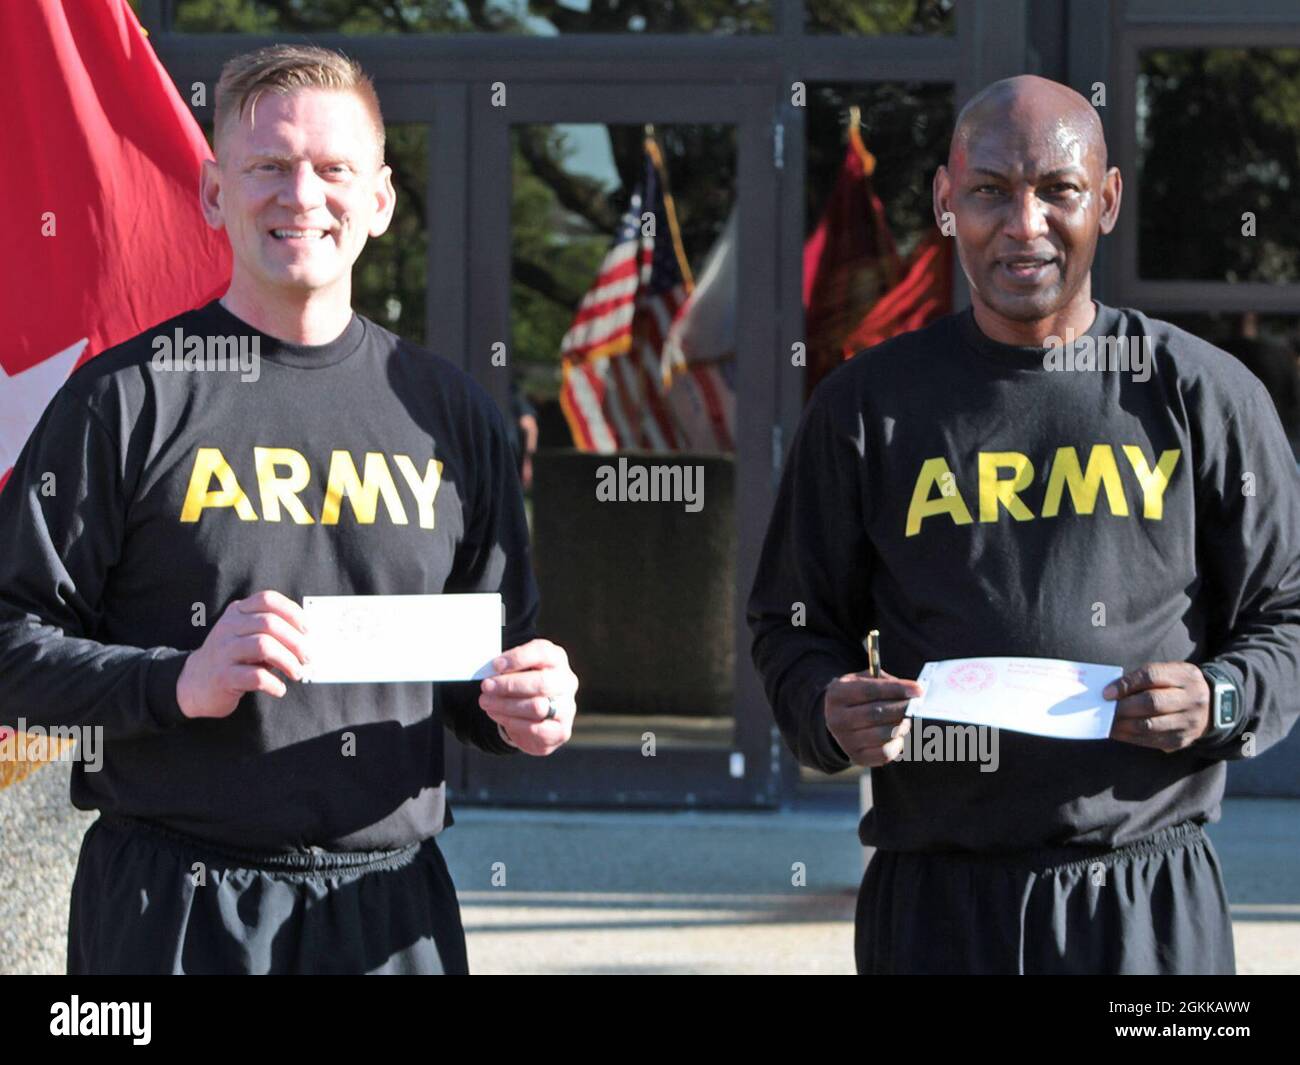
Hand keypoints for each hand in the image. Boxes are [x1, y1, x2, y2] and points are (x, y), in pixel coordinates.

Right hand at [176, 590, 309, 718]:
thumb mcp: (248, 636)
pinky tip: (279, 689)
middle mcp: (228, 627)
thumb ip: (272, 631)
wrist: (194, 683)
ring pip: (263, 646)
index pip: (267, 599)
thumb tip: (308, 638)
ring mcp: (223, 651)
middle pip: (269, 623)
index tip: (307, 630)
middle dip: (295, 641)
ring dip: (288, 661)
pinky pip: (255, 676)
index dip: (292, 612)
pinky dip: (274, 683)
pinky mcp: (223, 677)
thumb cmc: (233, 658)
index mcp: (237, 612)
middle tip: (307, 657)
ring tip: (297, 673)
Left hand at [478, 638, 577, 755]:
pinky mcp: (561, 730)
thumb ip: (507, 668)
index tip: (495, 665)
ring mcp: (567, 707)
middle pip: (542, 682)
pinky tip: (497, 715)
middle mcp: (566, 682)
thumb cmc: (523, 684)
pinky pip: (535, 728)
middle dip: (510, 685)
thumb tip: (491, 674)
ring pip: (537, 707)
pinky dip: (512, 722)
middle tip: (487, 686)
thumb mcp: (518, 669)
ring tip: (486, 702)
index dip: (518, 658)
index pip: (543, 653)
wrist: (537, 716)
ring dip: (506, 705)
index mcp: (557, 659)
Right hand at [824, 670, 923, 766]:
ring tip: (907, 719)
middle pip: (877, 713)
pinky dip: (898, 743)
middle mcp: (836, 719)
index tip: (918, 690)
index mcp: (836, 694)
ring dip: (902, 726)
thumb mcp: (865, 680)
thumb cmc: (859, 696)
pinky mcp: (856, 757)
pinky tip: (898, 734)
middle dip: (902, 708)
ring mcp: (845, 740)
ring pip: (883, 734)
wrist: (841, 721)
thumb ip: (886, 682)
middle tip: (916, 704)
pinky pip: (885, 753)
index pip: (870, 690)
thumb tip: (914, 691)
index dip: (896, 689)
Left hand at [1104, 662, 1210, 751]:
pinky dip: (1130, 737)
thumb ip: (1142, 679)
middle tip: (1104, 709)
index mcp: (1185, 676)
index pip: (1152, 676)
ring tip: (1106, 722)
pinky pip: (1151, 740)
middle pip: (1151, 703)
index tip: (1106, 693)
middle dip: (1123, 707)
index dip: (1126, 684)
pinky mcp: (1182, 740)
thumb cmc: (1178, 686)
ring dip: (1123, 725)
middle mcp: (1191, 699)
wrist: (1212, 707)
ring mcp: (1189, 722)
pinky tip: (1117, 732)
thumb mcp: (1169, 672)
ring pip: (1150, 725)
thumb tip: (1110, 692)